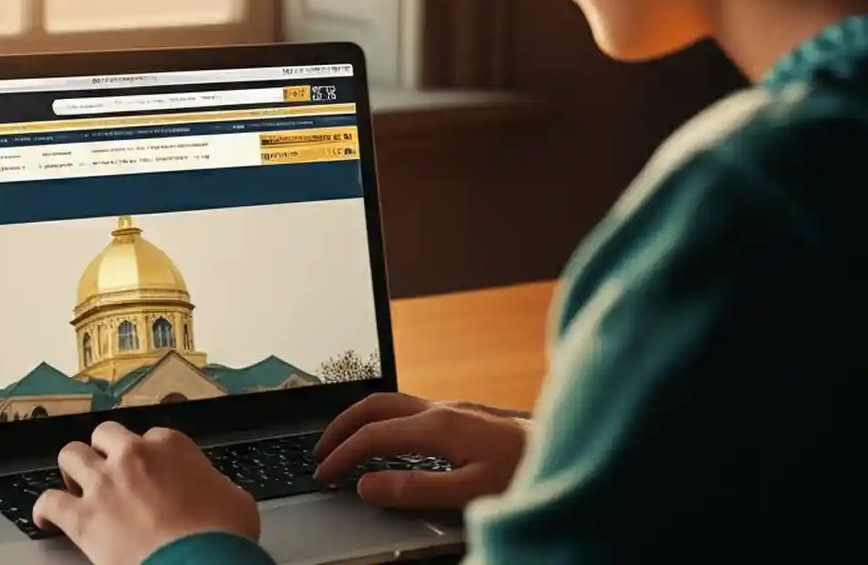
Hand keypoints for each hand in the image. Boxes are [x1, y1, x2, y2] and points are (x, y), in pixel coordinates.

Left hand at [33, 421, 259, 564]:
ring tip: (75, 484)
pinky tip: (46, 518)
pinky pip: (48, 502)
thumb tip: (218, 493)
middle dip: (104, 451)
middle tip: (108, 470)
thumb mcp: (235, 500)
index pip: (152, 437)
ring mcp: (104, 484)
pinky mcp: (83, 517)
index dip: (149, 456)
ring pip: (70, 455)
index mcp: (171, 446)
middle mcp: (134, 456)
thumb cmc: (221, 535)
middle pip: (104, 435)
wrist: (199, 564)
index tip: (150, 470)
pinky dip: (44, 510)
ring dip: (72, 470)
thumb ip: (216, 485)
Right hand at [313, 393, 529, 510]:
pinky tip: (392, 440)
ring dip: (362, 419)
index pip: (372, 436)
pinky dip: (386, 420)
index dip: (342, 455)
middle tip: (321, 452)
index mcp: (439, 426)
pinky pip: (411, 408)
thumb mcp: (470, 492)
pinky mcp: (466, 413)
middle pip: (375, 405)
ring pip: (393, 402)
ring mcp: (455, 407)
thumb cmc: (529, 472)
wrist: (573, 449)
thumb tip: (367, 485)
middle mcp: (443, 409)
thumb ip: (415, 489)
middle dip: (341, 426)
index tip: (323, 475)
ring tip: (346, 443)